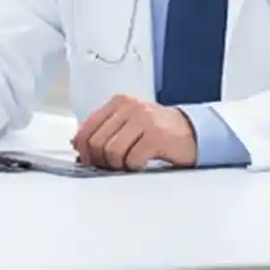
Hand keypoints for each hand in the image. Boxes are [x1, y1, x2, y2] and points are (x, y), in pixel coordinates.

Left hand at [70, 95, 197, 170]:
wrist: (193, 132)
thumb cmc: (158, 130)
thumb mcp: (128, 123)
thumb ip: (103, 130)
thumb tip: (77, 143)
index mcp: (119, 102)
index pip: (87, 128)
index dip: (84, 150)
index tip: (89, 160)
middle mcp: (130, 107)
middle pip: (97, 142)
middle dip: (101, 160)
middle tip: (112, 165)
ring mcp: (144, 120)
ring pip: (112, 152)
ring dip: (118, 165)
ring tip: (129, 162)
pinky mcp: (156, 136)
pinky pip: (132, 159)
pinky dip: (134, 166)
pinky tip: (143, 161)